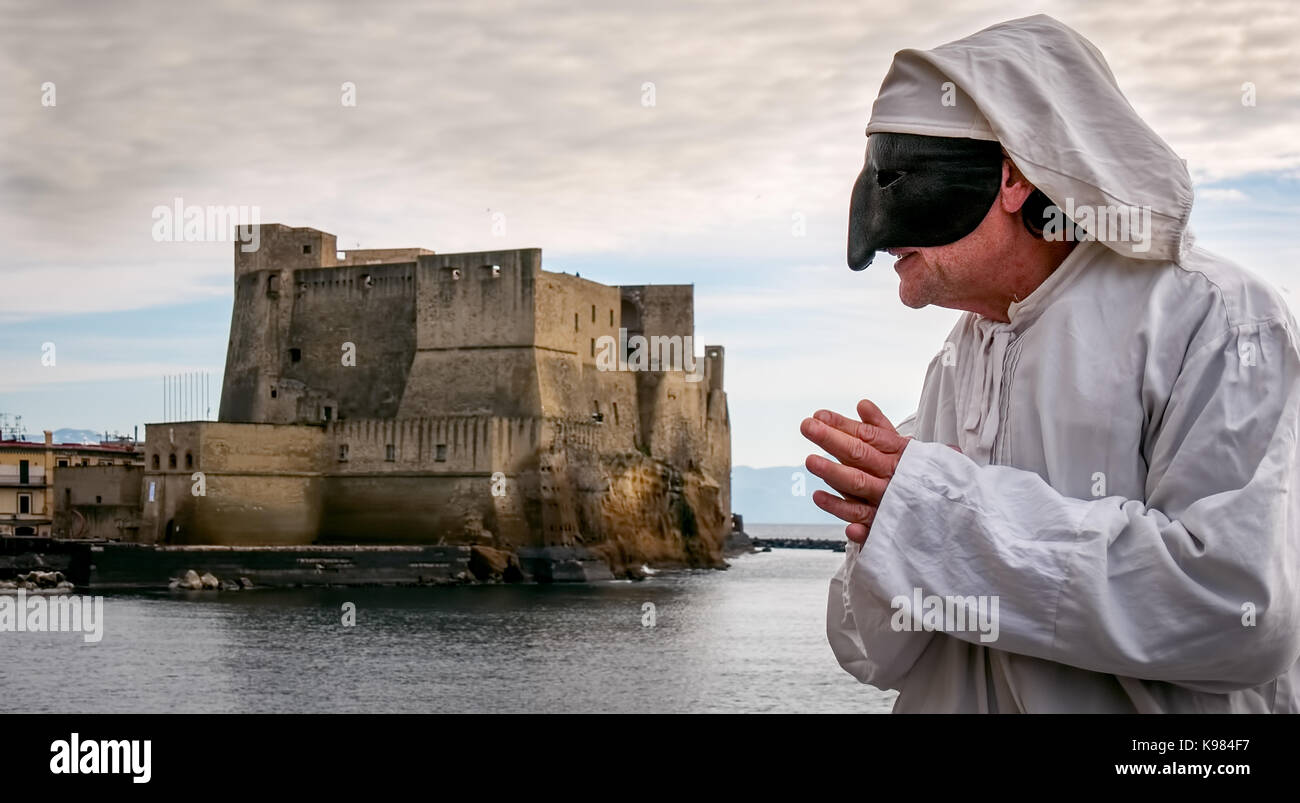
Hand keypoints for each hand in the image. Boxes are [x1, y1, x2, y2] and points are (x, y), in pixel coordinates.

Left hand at [799, 399, 909, 544]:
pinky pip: (859, 517)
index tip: (819, 415)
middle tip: (807, 427)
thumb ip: (881, 427)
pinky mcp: (882, 524)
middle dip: (832, 440)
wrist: (947, 514)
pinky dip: (842, 508)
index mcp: (899, 454)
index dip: (842, 424)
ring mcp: (886, 499)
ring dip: (833, 472)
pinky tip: (819, 497)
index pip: (868, 435)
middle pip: (859, 455)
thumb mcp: (905, 449)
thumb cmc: (916, 477)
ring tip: (810, 461)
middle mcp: (892, 475)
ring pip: (857, 484)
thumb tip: (862, 404)